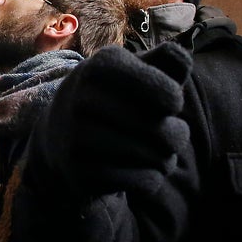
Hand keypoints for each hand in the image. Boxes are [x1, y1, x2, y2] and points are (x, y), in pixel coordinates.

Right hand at [40, 42, 192, 193]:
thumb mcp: (135, 71)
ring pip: (155, 158)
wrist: (59, 134)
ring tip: (160, 151)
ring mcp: (78, 138)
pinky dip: (152, 178)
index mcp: (100, 67)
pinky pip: (144, 182)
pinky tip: (143, 169)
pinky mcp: (82, 173)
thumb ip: (165, 61)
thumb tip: (183, 58)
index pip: (165, 92)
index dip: (174, 99)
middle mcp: (83, 100)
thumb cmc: (114, 97)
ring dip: (167, 158)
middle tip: (174, 134)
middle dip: (178, 134)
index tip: (171, 102)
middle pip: (163, 130)